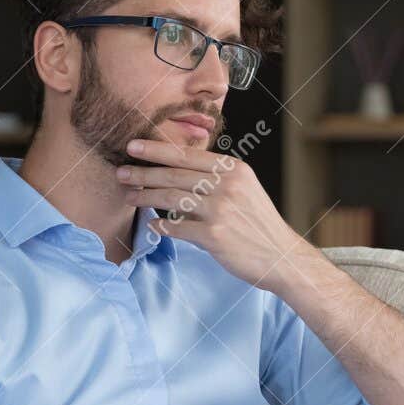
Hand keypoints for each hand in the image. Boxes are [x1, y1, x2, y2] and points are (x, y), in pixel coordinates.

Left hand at [117, 138, 315, 292]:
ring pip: (172, 199)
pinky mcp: (214, 235)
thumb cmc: (259, 224)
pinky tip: (152, 224)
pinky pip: (178, 227)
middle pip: (174, 175)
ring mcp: (220, 210)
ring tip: (130, 196)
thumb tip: (180, 171)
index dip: (156, 150)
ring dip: (146, 197)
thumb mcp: (245, 189)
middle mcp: (227, 185)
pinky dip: (162, 225)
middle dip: (143, 172)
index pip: (187, 155)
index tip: (134, 147)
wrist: (281, 257)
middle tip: (122, 172)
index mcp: (233, 170)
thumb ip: (217, 177)